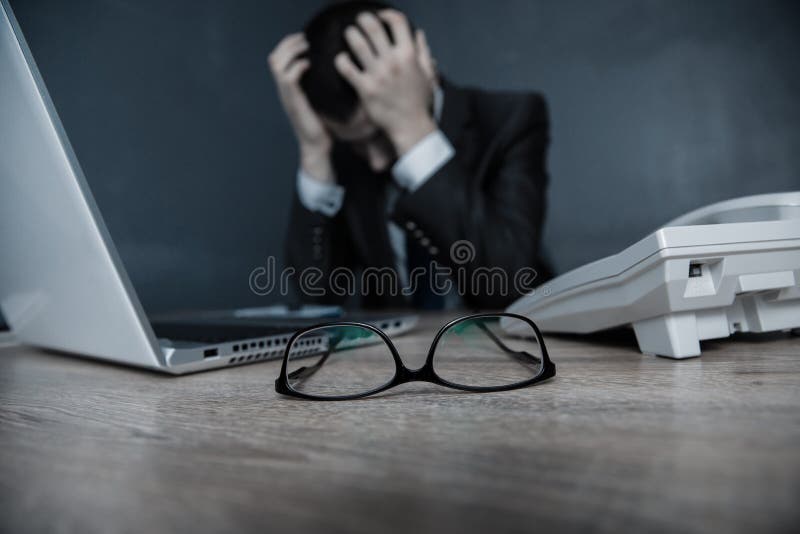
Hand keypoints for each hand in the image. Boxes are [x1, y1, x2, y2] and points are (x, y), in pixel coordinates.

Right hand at [268, 33, 333, 181]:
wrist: (317, 147)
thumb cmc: (322, 126)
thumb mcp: (320, 100)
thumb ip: (320, 85)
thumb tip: (336, 70)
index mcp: (288, 88)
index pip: (278, 59)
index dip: (288, 45)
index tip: (304, 38)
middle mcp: (284, 90)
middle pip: (274, 58)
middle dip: (288, 44)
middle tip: (305, 40)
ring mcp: (287, 96)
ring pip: (277, 65)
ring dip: (291, 52)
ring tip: (306, 49)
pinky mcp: (294, 102)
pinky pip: (288, 78)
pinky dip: (297, 67)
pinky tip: (309, 65)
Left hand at [335, 10, 437, 154]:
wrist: (410, 126)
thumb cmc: (420, 101)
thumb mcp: (428, 74)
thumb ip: (423, 52)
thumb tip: (418, 33)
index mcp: (409, 55)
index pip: (396, 22)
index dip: (386, 14)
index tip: (380, 16)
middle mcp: (392, 62)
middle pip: (373, 28)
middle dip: (364, 19)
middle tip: (359, 21)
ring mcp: (377, 75)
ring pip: (357, 44)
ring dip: (351, 34)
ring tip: (349, 34)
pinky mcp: (364, 89)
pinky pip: (346, 68)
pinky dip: (341, 60)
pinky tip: (341, 59)